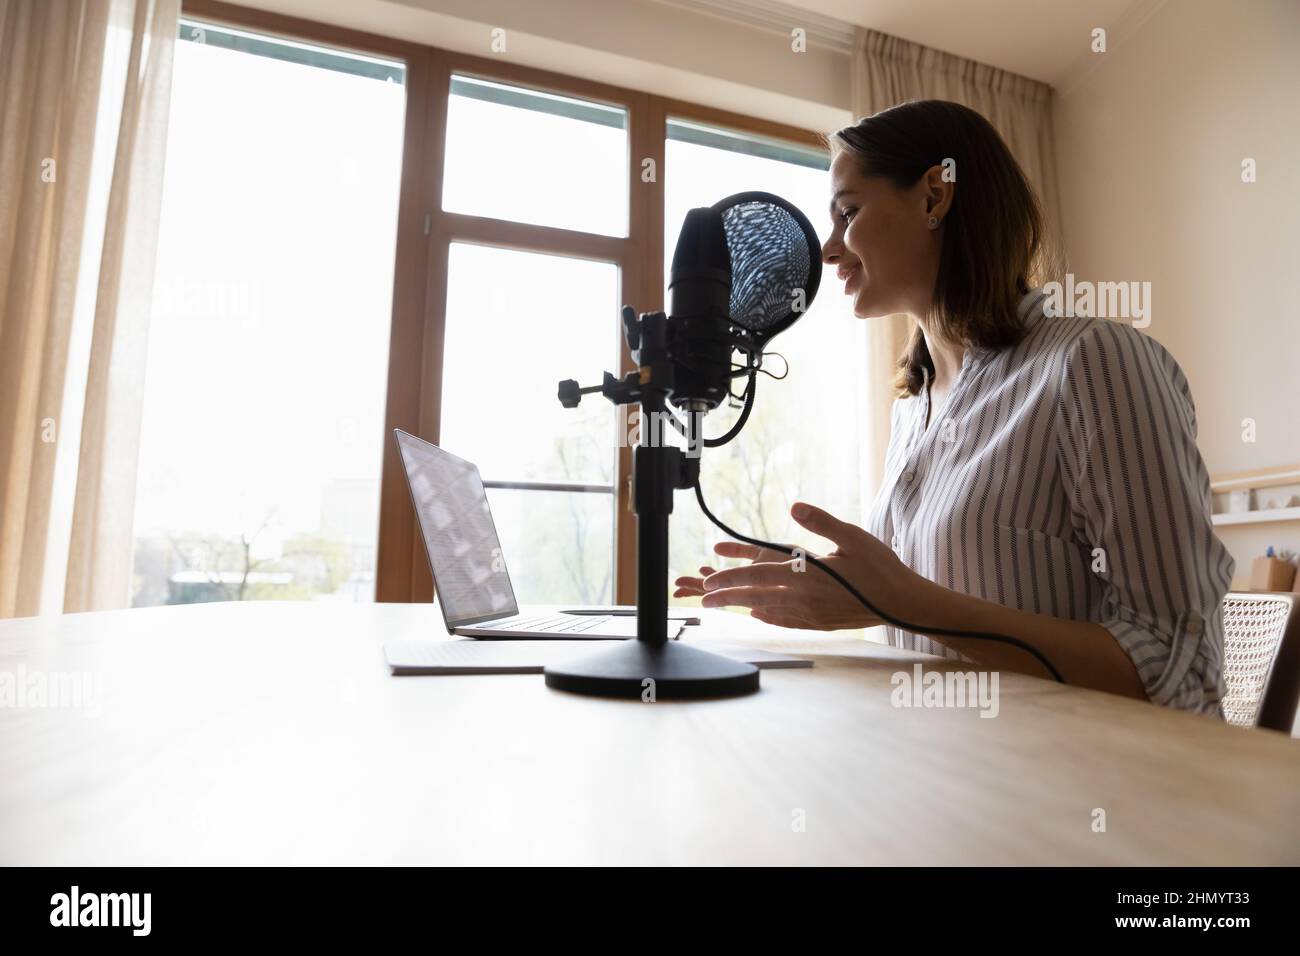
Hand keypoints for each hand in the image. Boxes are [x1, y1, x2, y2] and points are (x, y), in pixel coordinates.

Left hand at [693, 501, 922, 630]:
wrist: (902, 604)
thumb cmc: (881, 568)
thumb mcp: (853, 537)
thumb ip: (821, 522)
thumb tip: (795, 506)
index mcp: (808, 575)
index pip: (760, 575)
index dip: (732, 577)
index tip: (710, 580)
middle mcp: (805, 598)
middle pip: (756, 597)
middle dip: (727, 597)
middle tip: (703, 598)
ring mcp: (811, 614)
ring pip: (768, 611)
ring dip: (743, 606)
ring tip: (724, 605)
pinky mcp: (820, 623)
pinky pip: (787, 622)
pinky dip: (769, 618)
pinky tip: (760, 615)